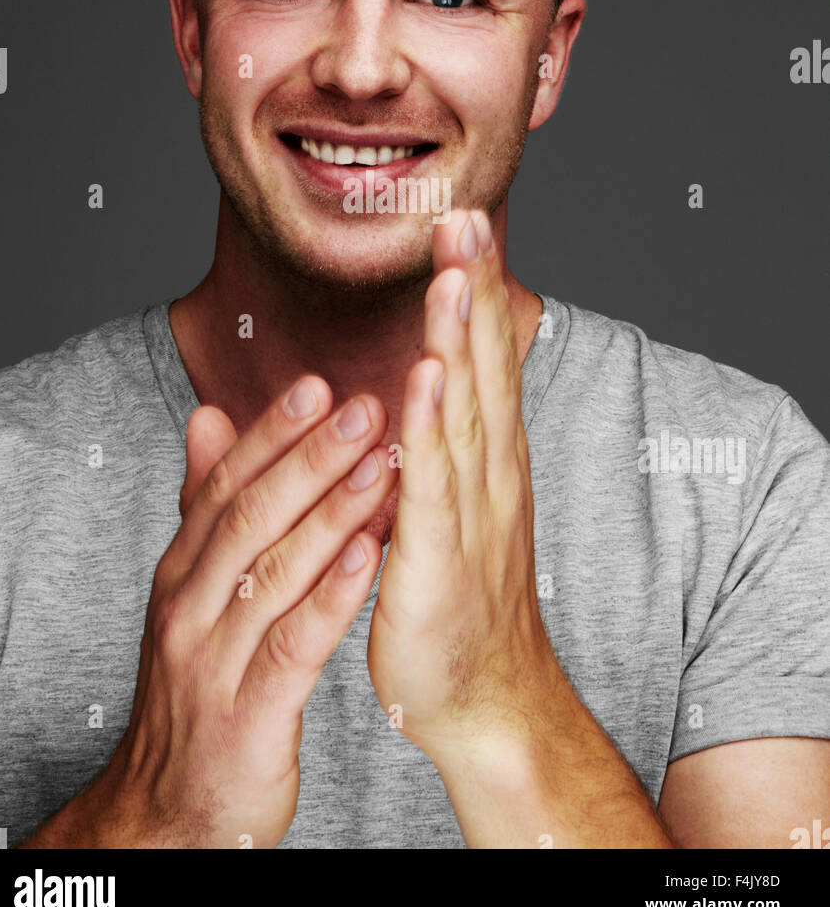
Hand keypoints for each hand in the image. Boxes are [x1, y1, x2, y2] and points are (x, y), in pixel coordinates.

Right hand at [82, 380, 395, 847]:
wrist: (169, 807)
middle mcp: (191, 606)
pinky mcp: (248, 714)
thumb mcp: (192, 591)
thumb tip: (207, 416)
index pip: (226, 486)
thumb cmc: (198, 686)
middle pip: (252, 517)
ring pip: (276, 572)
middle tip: (365, 407)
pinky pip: (294, 646)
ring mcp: (215, 660)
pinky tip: (370, 557)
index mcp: (182, 571)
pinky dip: (332, 597)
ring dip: (334, 513)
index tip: (320, 385)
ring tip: (384, 465)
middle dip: (310, 458)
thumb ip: (205, 506)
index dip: (273, 434)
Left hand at [368, 208, 551, 767]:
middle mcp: (488, 468)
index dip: (473, 286)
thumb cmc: (460, 595)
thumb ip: (429, 439)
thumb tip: (417, 378)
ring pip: (463, 404)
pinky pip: (435, 478)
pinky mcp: (441, 552)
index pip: (479, 354)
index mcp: (483, 454)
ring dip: (458, 332)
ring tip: (454, 266)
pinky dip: (433, 423)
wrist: (485, 695)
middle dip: (472, 284)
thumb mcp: (442, 500)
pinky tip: (429, 375)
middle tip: (466, 212)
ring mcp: (471, 507)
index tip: (462, 220)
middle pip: (480, 361)